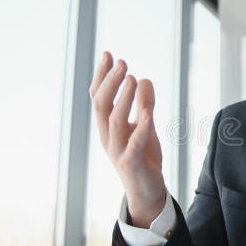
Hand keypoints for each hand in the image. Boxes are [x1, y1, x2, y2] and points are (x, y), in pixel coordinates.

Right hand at [90, 51, 165, 227]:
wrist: (147, 192)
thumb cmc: (143, 157)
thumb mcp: (145, 127)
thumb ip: (144, 105)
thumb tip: (144, 79)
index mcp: (107, 126)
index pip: (99, 97)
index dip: (102, 76)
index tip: (109, 54)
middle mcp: (107, 136)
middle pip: (101, 105)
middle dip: (110, 82)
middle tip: (122, 63)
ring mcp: (117, 150)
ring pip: (114, 121)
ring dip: (123, 99)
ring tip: (132, 78)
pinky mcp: (131, 163)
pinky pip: (134, 143)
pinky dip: (140, 127)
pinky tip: (147, 112)